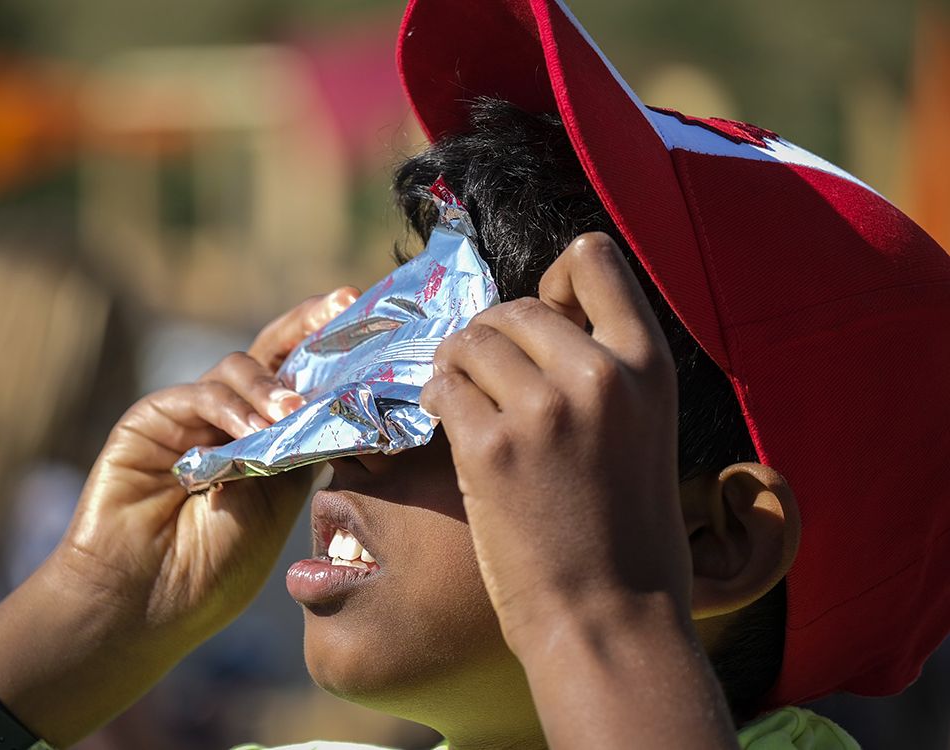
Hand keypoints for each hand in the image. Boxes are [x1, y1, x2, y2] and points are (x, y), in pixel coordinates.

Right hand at [0, 287, 357, 746]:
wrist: (146, 602)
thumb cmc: (214, 568)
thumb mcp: (279, 503)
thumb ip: (305, 452)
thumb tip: (354, 411)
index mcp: (268, 436)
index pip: (304, 380)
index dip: (334, 353)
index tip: (376, 327)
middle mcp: (233, 417)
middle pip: (274, 352)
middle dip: (309, 324)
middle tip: (342, 304)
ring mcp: (194, 414)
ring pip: (240, 367)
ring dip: (271, 385)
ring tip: (293, 410)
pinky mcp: (155, 417)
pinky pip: (202, 394)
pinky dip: (232, 408)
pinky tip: (252, 431)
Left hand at [421, 235, 734, 747]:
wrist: (609, 618)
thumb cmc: (626, 532)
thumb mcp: (645, 432)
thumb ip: (606, 373)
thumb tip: (537, 322)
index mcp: (648, 366)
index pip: (593, 258)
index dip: (554, 281)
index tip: (541, 321)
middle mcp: (599, 376)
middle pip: (516, 305)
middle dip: (492, 334)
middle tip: (486, 375)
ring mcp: (543, 411)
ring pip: (470, 340)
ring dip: (457, 363)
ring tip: (464, 398)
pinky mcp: (490, 449)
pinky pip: (442, 386)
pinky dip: (436, 398)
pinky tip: (446, 424)